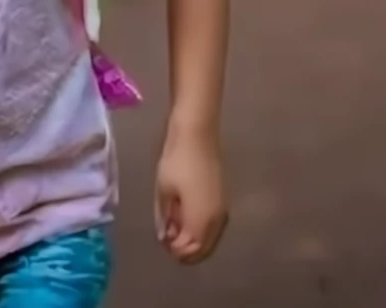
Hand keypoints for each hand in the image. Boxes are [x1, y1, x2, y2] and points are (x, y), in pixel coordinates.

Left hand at [154, 128, 227, 263]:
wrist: (197, 133)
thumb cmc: (177, 162)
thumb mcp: (164, 192)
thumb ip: (165, 219)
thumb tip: (166, 237)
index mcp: (202, 221)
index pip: (190, 250)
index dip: (175, 250)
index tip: (162, 239)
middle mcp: (217, 219)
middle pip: (203, 248)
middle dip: (185, 248)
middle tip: (168, 235)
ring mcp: (222, 208)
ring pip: (210, 237)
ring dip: (194, 238)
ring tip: (175, 223)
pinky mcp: (223, 197)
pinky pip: (213, 224)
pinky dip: (201, 227)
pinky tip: (186, 213)